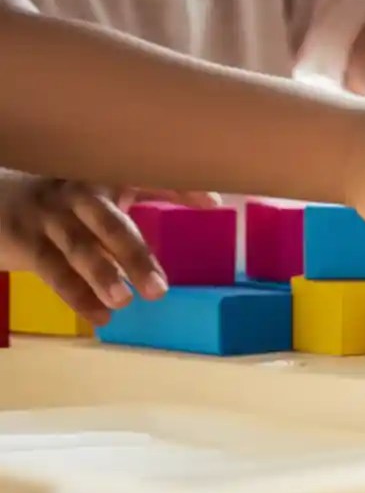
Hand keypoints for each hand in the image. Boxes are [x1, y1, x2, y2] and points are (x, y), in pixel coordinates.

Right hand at [0, 178, 215, 323]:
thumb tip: (213, 201)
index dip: (179, 187)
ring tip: (125, 302)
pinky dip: (76, 295)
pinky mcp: (23, 239)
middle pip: (110, 223)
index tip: (213, 203)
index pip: (147, 178)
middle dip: (135, 255)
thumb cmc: (65, 201)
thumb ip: (153, 194)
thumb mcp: (104, 193)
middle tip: (159, 289)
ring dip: (101, 275)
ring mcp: (49, 216)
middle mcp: (77, 192)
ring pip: (78, 247)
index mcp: (104, 177)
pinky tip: (100, 316)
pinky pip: (52, 270)